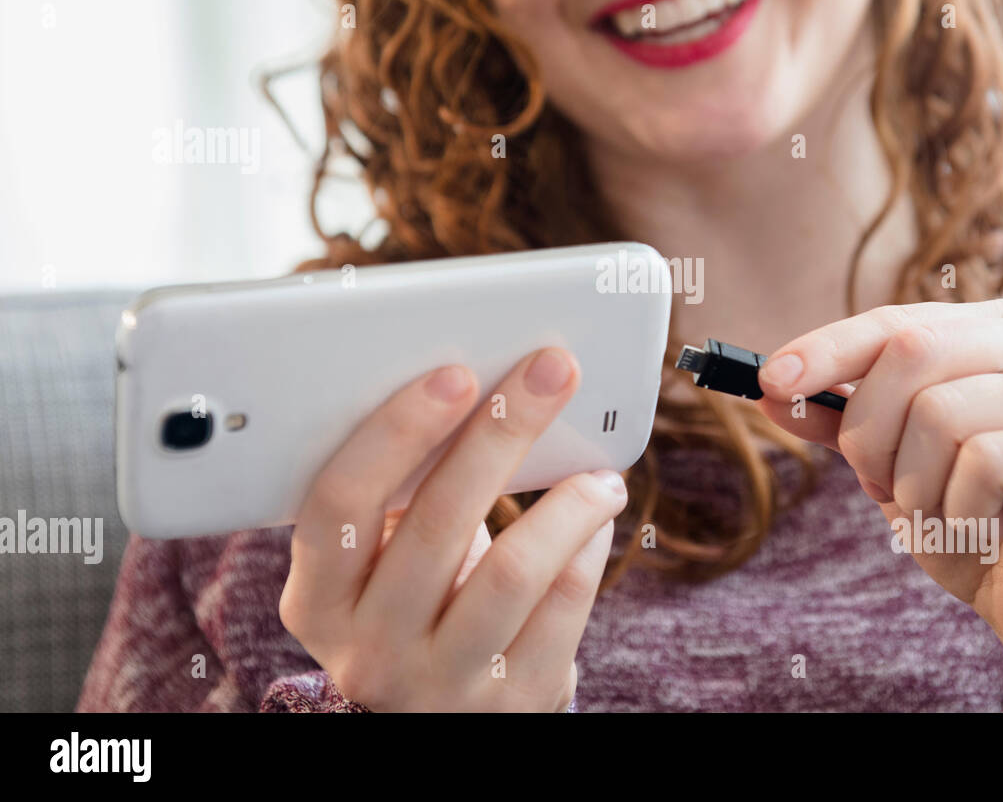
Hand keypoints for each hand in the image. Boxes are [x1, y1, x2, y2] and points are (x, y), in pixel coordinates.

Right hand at [279, 347, 626, 710]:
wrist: (441, 716)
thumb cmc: (414, 608)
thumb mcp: (379, 568)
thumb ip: (401, 499)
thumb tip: (479, 388)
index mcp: (318, 599)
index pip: (340, 504)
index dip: (396, 434)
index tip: (456, 374)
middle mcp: (370, 648)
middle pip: (437, 522)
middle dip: (501, 432)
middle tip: (550, 371)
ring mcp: (442, 681)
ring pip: (513, 571)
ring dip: (566, 503)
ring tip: (599, 472)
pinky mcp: (513, 701)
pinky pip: (562, 607)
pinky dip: (588, 547)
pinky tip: (596, 515)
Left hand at [755, 300, 1002, 710]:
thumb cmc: (975, 525)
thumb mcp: (894, 466)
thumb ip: (843, 420)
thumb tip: (771, 386)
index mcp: (1000, 330)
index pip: (897, 324)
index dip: (827, 350)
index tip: (770, 382)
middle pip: (913, 355)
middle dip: (870, 435)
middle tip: (884, 487)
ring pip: (943, 414)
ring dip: (917, 488)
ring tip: (946, 515)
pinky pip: (987, 462)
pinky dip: (962, 510)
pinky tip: (988, 530)